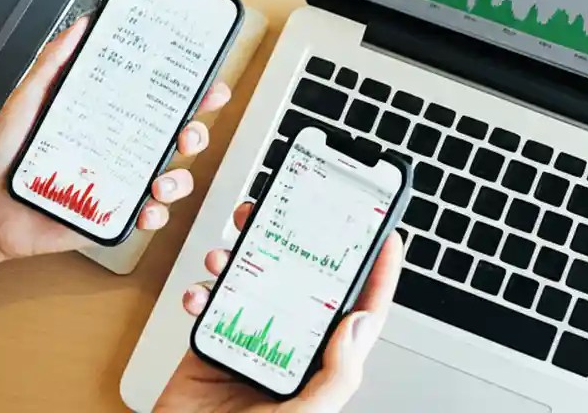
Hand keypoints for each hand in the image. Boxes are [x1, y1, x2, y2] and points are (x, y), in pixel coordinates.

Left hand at [0, 17, 232, 259]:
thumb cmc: (5, 156)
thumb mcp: (26, 100)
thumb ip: (52, 64)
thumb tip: (78, 27)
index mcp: (110, 118)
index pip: (160, 100)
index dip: (192, 92)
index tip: (209, 84)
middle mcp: (123, 148)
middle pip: (178, 138)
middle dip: (196, 134)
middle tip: (187, 134)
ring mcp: (122, 183)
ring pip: (173, 178)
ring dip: (179, 179)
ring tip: (160, 181)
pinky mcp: (114, 214)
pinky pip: (148, 215)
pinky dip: (155, 214)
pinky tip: (146, 208)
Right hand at [155, 202, 403, 412]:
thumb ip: (337, 376)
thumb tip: (358, 322)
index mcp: (322, 362)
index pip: (360, 312)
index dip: (377, 275)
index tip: (387, 236)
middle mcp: (290, 345)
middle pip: (303, 282)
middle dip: (296, 243)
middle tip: (288, 212)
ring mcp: (250, 341)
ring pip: (255, 281)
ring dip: (242, 255)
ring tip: (233, 244)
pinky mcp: (212, 344)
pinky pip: (210, 304)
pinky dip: (202, 291)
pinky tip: (200, 292)